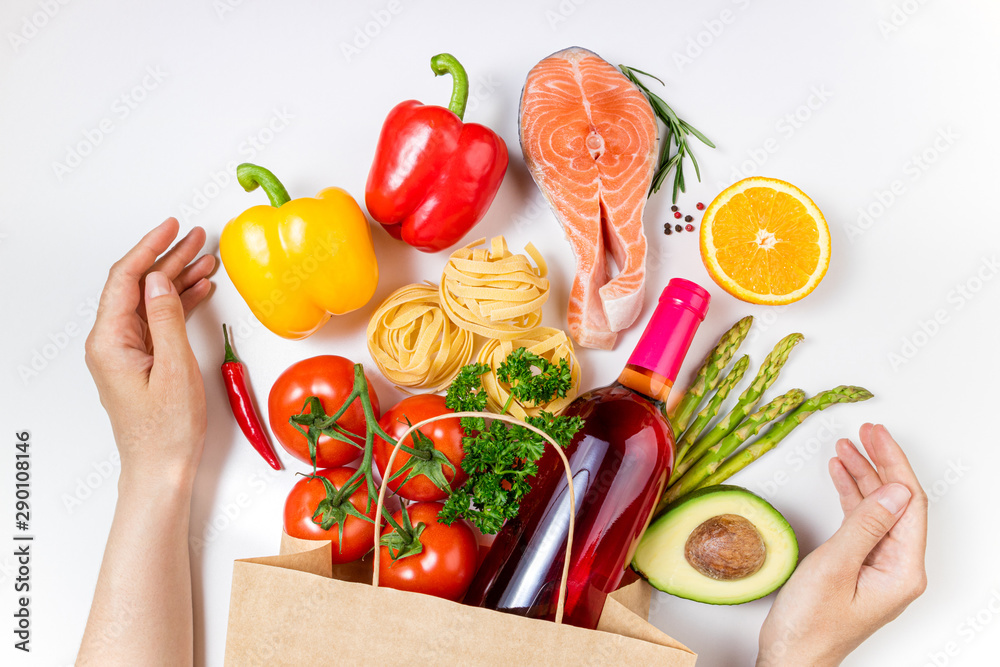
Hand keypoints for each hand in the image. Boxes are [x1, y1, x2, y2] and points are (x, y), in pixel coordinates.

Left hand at [85, 218, 214, 488]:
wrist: (161, 469)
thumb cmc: (166, 430)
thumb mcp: (174, 368)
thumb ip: (167, 319)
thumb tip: (160, 281)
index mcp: (110, 341)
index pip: (126, 279)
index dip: (150, 248)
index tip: (172, 228)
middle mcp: (111, 343)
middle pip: (138, 286)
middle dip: (169, 259)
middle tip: (198, 238)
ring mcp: (125, 352)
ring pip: (150, 302)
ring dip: (178, 279)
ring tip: (207, 260)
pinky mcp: (141, 361)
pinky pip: (158, 321)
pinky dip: (179, 303)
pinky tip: (200, 290)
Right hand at [756, 423, 927, 666]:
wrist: (791, 657)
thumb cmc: (809, 625)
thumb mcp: (835, 566)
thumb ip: (865, 525)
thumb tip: (894, 491)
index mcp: (902, 570)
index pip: (908, 503)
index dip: (893, 464)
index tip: (877, 436)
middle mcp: (898, 568)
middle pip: (897, 502)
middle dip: (880, 463)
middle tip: (864, 432)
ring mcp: (880, 568)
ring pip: (878, 509)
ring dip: (862, 477)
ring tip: (846, 447)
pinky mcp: (861, 568)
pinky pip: (862, 523)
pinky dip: (851, 496)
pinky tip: (840, 476)